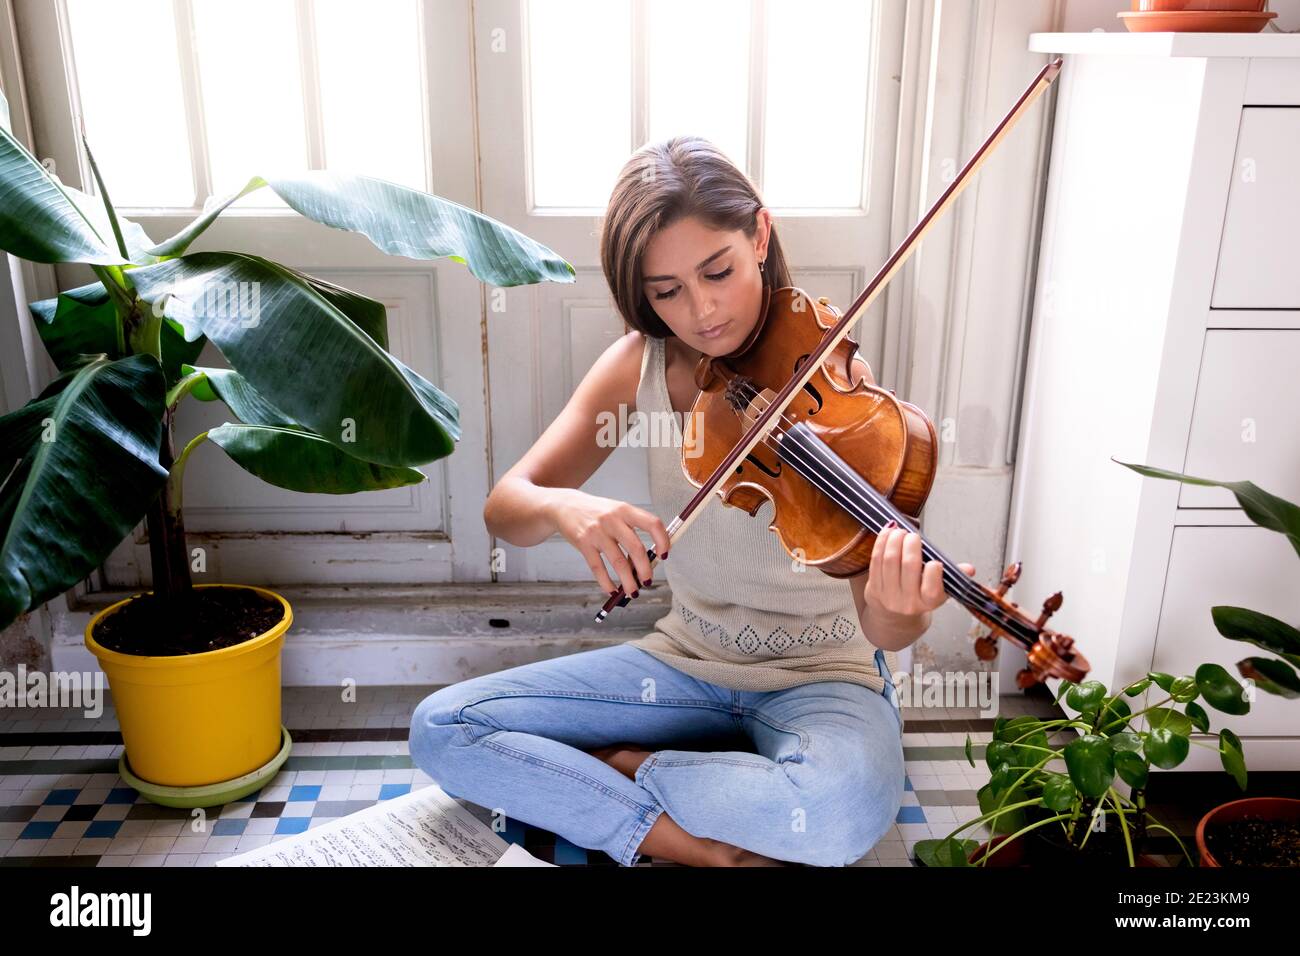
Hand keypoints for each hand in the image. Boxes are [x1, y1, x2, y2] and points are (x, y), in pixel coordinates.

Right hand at [548, 490, 669, 597]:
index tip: (664, 555)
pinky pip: (598, 568)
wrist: (565, 506)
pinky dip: (607, 582)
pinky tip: (612, 589)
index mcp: (625, 510)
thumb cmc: (596, 512)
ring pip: (618, 562)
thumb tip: (646, 560)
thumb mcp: (616, 511)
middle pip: (636, 549)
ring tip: (633, 592)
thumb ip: (631, 530)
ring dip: (628, 582)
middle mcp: (613, 520)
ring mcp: (597, 532)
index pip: (652, 524)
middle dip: (645, 570)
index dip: (663, 541)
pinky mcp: (583, 543)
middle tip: (648, 581)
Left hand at [864, 522, 975, 617]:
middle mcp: (908, 600)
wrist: (894, 616)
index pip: (932, 587)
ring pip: (890, 560)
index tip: (935, 560)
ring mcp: (889, 594)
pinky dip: (881, 543)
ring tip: (899, 531)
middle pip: (909, 566)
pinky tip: (887, 534)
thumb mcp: (941, 590)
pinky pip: (876, 561)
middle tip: (913, 535)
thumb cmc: (920, 595)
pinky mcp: (874, 587)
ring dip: (894, 540)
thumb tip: (969, 569)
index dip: (934, 570)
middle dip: (911, 544)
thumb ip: (954, 577)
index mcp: (929, 601)